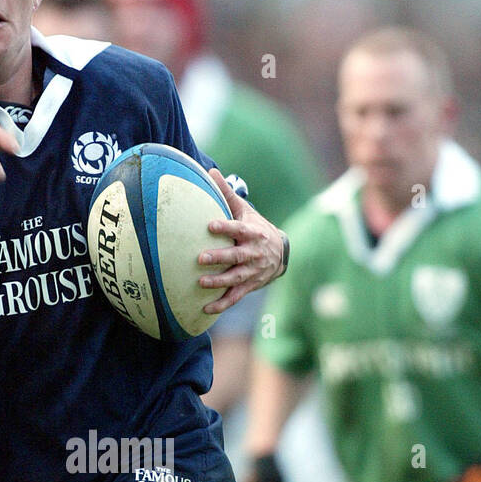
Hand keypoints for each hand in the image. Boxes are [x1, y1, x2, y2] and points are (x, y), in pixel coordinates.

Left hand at [198, 169, 288, 313]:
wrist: (279, 254)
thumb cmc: (256, 228)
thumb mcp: (246, 212)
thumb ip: (227, 194)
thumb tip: (211, 171)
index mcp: (252, 233)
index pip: (238, 229)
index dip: (225, 226)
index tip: (210, 225)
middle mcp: (254, 253)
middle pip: (236, 256)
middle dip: (219, 257)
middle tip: (201, 258)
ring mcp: (252, 271)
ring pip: (235, 277)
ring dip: (219, 282)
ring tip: (201, 283)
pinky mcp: (249, 285)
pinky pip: (235, 296)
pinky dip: (222, 304)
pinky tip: (206, 309)